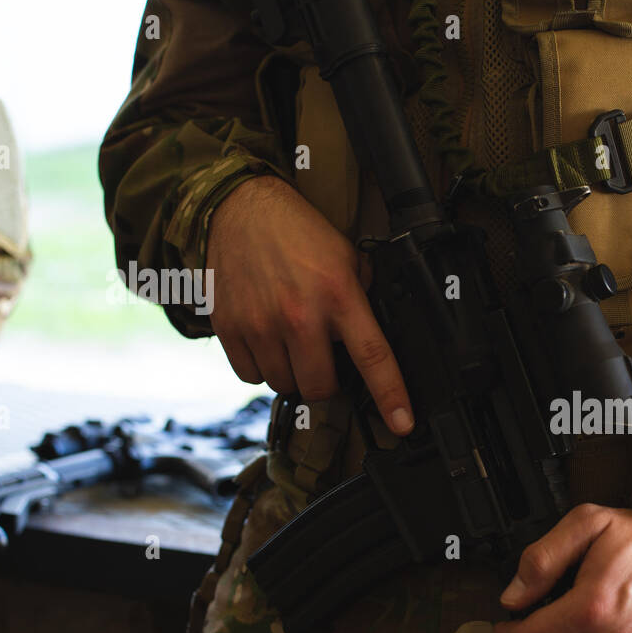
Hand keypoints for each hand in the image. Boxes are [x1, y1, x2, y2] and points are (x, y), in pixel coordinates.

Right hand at [205, 175, 414, 433]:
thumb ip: (363, 298)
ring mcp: (260, 324)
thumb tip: (375, 335)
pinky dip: (261, 368)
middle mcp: (299, 315)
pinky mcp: (229, 328)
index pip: (372, 356)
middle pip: (320, 388)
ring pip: (284, 385)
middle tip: (324, 359)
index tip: (402, 424)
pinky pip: (250, 377)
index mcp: (339, 295)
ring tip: (293, 344)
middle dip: (327, 382)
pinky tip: (267, 342)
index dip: (391, 395)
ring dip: (293, 374)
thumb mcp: (347, 257)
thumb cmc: (298, 233)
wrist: (240, 208)